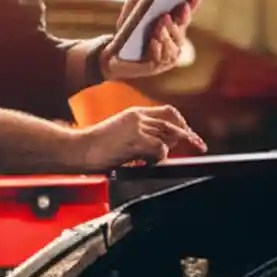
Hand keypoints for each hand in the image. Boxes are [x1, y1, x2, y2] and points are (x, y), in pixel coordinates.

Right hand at [80, 104, 206, 168]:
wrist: (77, 150)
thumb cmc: (95, 148)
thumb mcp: (121, 134)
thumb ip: (142, 135)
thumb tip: (164, 145)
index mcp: (135, 113)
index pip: (168, 113)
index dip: (183, 124)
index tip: (191, 136)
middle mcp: (138, 116)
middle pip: (173, 123)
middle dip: (188, 136)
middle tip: (199, 147)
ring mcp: (137, 126)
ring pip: (167, 137)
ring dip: (164, 152)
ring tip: (149, 160)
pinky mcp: (135, 139)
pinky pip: (159, 149)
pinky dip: (157, 159)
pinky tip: (144, 163)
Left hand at [100, 0, 202, 80]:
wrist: (114, 57)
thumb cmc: (126, 34)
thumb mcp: (129, 15)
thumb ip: (137, 0)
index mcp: (172, 28)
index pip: (185, 16)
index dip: (193, 5)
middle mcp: (173, 43)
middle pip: (180, 31)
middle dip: (178, 21)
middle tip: (172, 11)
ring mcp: (167, 56)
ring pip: (172, 46)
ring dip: (166, 34)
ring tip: (160, 25)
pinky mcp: (157, 67)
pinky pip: (161, 58)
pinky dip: (157, 49)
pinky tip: (154, 41)